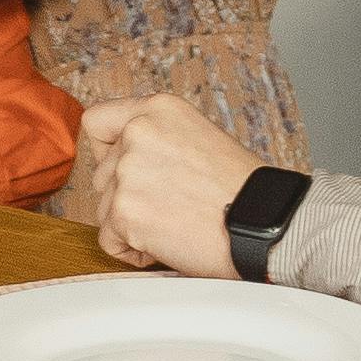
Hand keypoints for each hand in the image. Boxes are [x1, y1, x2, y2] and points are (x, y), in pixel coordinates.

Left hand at [76, 91, 262, 279]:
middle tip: (168, 206)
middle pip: (100, 174)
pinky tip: (166, 243)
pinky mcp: (125, 212)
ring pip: (104, 209)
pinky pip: (109, 240)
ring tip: (175, 224)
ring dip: (132, 224)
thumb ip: (156, 140)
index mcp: (156, 110)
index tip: (121, 169)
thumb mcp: (198, 137)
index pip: (97, 122)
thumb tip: (124, 159)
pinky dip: (133, 250)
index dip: (106, 151)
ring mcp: (127, 172)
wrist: (263, 221)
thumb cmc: (242, 189)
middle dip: (126, 196)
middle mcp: (137, 134)